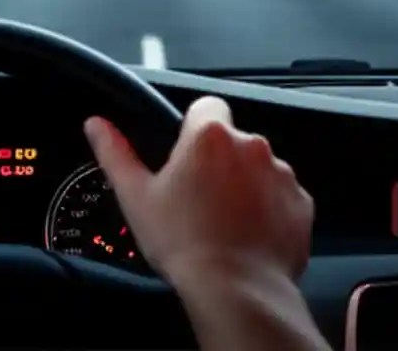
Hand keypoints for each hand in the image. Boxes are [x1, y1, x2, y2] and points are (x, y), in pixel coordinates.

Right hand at [83, 96, 312, 288]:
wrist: (236, 290)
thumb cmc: (183, 243)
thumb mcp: (136, 197)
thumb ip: (115, 153)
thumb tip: (96, 124)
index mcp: (209, 137)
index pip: (206, 107)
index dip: (194, 129)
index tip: (186, 158)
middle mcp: (252, 146)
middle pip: (232, 141)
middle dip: (219, 162)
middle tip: (199, 199)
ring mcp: (282, 174)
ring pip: (259, 168)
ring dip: (245, 185)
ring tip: (225, 222)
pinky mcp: (302, 203)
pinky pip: (282, 197)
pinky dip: (269, 210)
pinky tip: (249, 235)